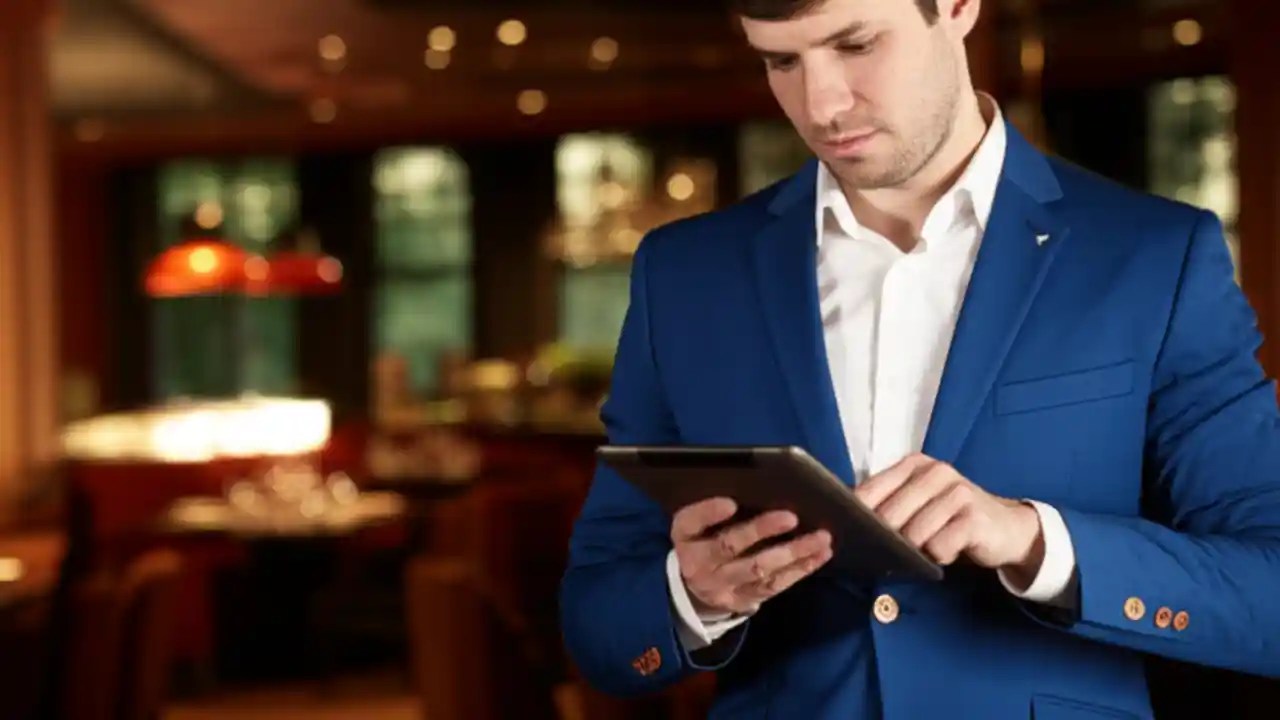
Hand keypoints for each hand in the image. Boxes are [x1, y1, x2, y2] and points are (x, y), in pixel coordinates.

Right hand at [671, 498, 832, 614]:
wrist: (695, 585)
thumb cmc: (706, 536)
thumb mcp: (700, 520)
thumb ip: (720, 501)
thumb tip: (756, 479)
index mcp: (684, 534)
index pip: (690, 521)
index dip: (709, 512)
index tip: (731, 502)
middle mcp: (697, 562)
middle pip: (729, 546)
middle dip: (761, 530)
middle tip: (791, 517)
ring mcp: (720, 585)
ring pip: (758, 568)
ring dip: (793, 552)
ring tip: (821, 537)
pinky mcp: (741, 600)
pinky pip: (773, 585)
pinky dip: (800, 569)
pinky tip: (820, 554)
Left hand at [853, 454, 1044, 581]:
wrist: (1006, 528)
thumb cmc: (950, 518)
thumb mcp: (918, 503)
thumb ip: (888, 505)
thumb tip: (844, 524)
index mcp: (913, 465)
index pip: (869, 491)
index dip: (855, 517)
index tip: (848, 536)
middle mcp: (935, 472)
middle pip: (888, 515)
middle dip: (887, 539)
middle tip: (898, 550)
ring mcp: (957, 491)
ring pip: (913, 534)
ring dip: (918, 550)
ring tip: (931, 546)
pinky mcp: (974, 517)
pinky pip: (940, 547)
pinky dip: (941, 556)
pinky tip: (951, 548)